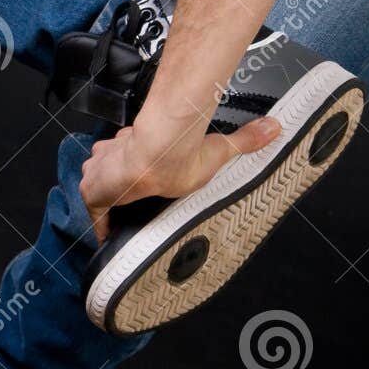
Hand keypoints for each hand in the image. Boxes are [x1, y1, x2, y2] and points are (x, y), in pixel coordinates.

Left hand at [79, 112, 280, 244]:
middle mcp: (113, 152)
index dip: (130, 166)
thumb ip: (245, 139)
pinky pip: (95, 214)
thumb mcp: (217, 148)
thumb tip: (275, 127)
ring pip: (99, 185)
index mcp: (136, 142)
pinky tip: (111, 241)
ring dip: (108, 199)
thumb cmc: (182, 153)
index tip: (138, 180)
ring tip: (121, 221)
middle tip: (131, 200)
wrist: (158, 154)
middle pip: (108, 169)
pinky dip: (102, 227)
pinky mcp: (93, 190)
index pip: (126, 153)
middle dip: (116, 182)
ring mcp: (100, 170)